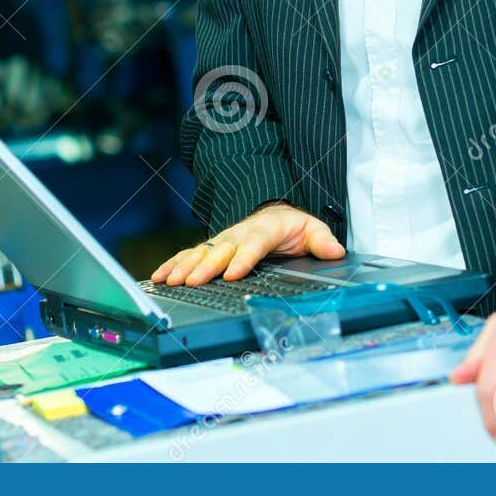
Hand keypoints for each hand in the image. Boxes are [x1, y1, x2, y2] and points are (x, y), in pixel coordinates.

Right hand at [150, 204, 344, 285]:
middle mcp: (240, 233)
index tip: (233, 274)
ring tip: (170, 280)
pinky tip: (160, 277)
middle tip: (192, 281)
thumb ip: (322, 240)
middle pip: (221, 250)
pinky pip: (190, 255)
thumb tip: (335, 251)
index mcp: (265, 229)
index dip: (243, 259)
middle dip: (206, 266)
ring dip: (184, 266)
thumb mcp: (312, 229)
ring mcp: (223, 240)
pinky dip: (173, 264)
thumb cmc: (291, 226)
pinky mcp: (212, 248)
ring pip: (201, 252)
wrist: (275, 214)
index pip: (254, 245)